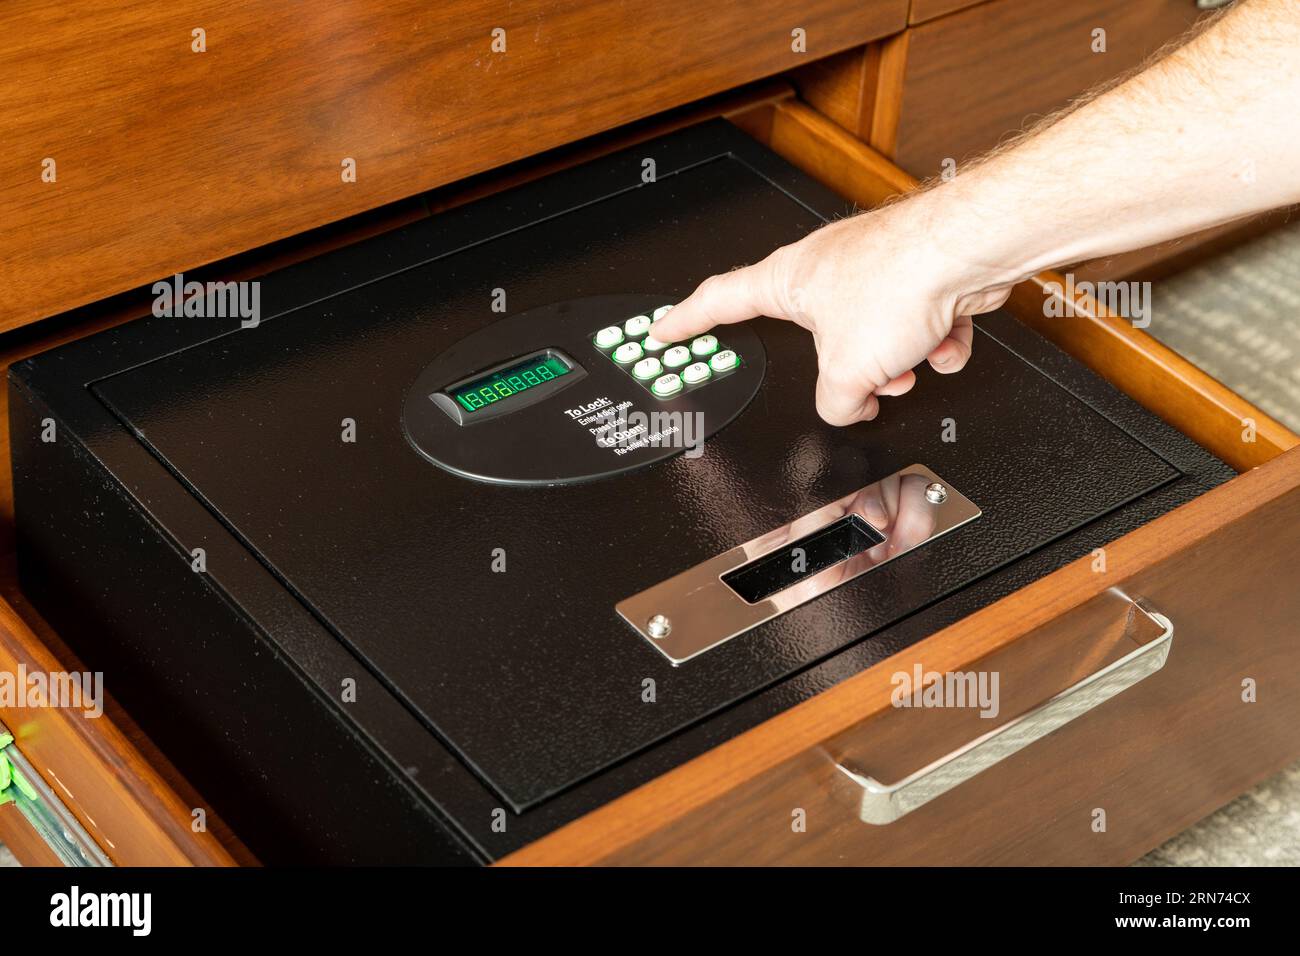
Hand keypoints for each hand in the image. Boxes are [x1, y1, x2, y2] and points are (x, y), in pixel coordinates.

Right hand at [650, 198, 1016, 424]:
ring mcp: (873, 271)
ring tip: (909, 365)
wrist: (969, 249)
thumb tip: (843, 410)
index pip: (718, 303)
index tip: (665, 332)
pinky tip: (943, 342)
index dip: (686, 322)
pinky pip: (915, 330)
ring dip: (893, 363)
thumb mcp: (848, 370)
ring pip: (871, 339)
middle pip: (815, 338)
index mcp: (786, 280)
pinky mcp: (917, 278)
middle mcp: (826, 269)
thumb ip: (834, 404)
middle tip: (857, 385)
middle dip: (844, 370)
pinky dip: (932, 344)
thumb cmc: (902, 278)